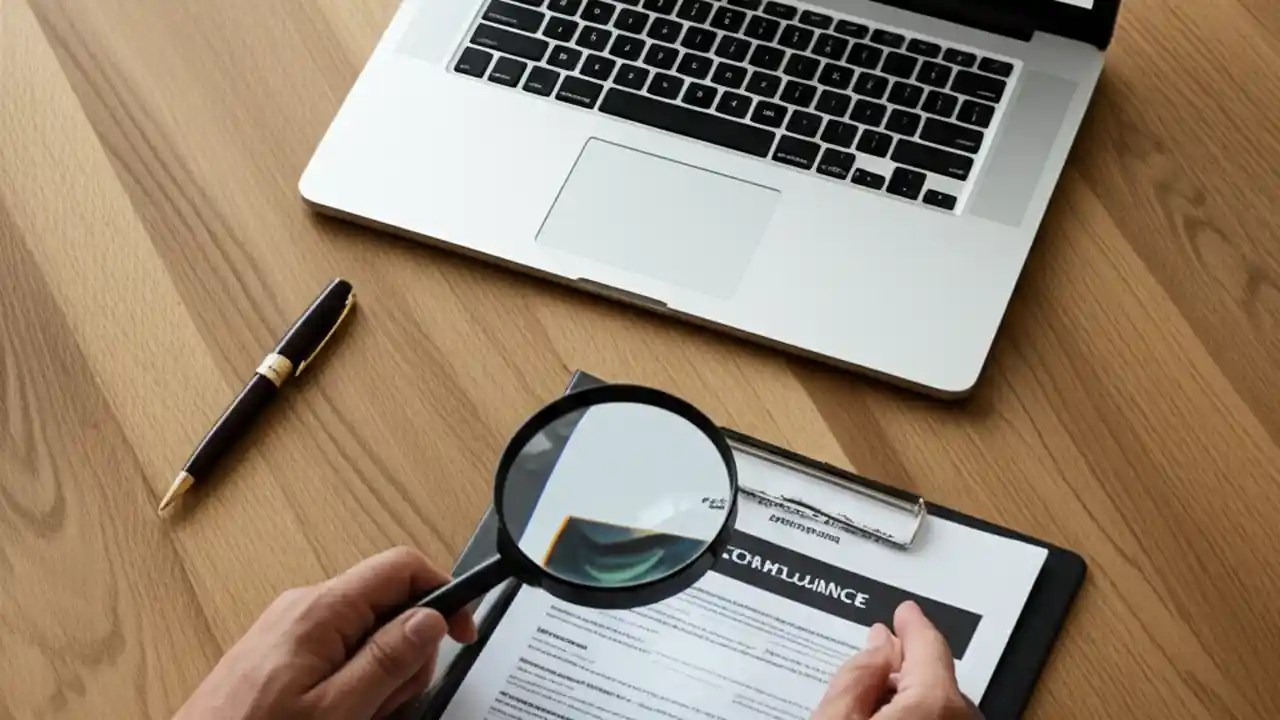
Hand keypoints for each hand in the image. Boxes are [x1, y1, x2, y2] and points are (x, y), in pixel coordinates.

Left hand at [175, 547, 477, 719]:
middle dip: (407, 651)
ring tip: (359, 715)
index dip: (443, 593)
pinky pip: (340, 651)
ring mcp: (291, 629)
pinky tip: (342, 713)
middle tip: (390, 700)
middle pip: (389, 603)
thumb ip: (388, 660)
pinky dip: (354, 681)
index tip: (461, 632)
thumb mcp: (337, 711)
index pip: (401, 566)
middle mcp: (304, 607)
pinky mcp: (282, 652)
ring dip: (379, 674)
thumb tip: (431, 617)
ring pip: (368, 632)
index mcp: (320, 611)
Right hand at [811, 601, 978, 719]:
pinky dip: (924, 715)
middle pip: (936, 679)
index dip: (912, 625)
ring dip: (915, 697)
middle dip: (909, 667)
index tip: (906, 613)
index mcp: (932, 703)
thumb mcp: (834, 718)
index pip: (928, 646)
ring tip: (878, 704)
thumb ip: (856, 675)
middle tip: (879, 661)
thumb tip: (879, 648)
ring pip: (942, 705)